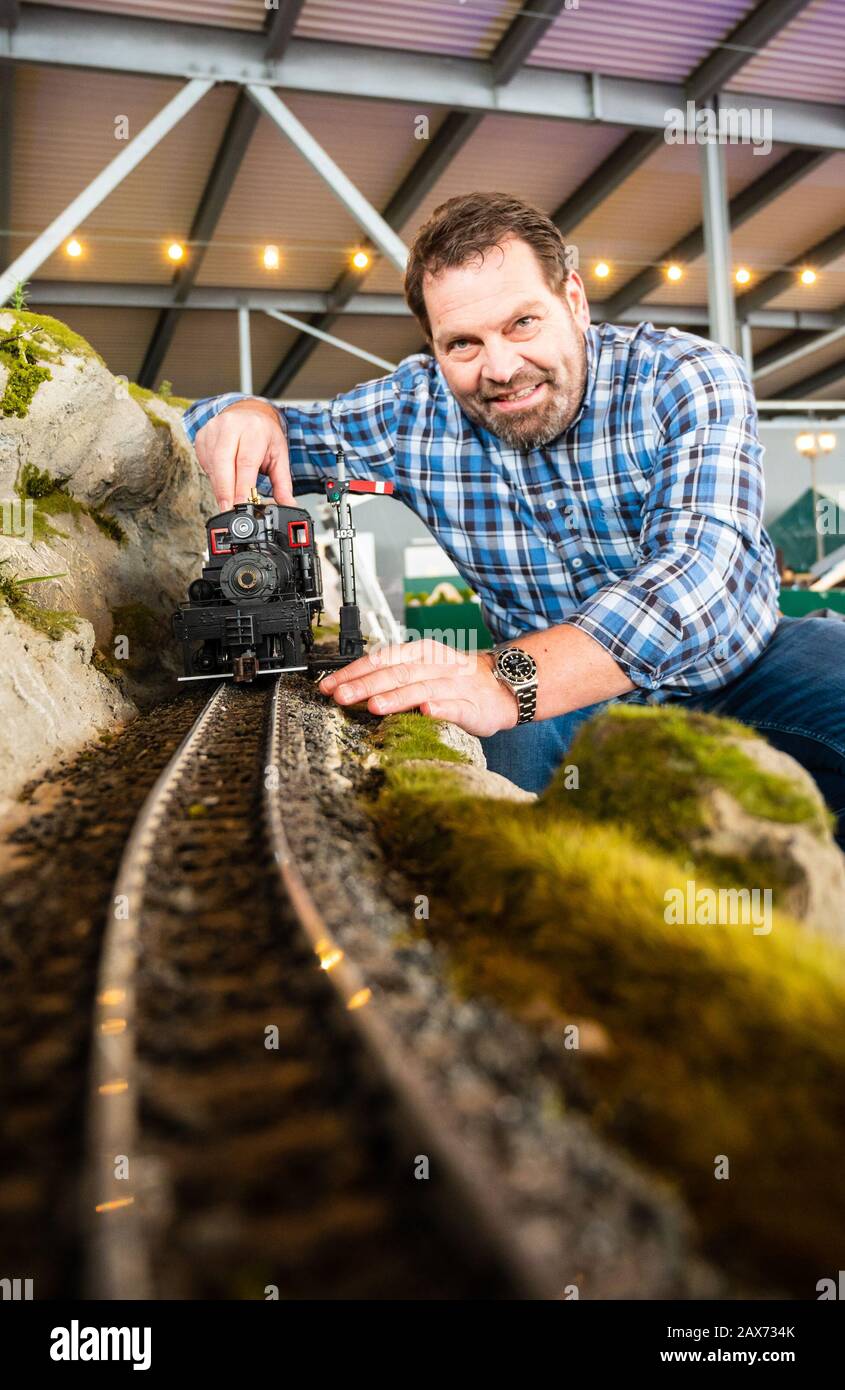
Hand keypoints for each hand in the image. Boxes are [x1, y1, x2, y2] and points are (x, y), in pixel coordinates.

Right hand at [192, 399, 293, 510]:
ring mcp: (214, 429)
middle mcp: (232, 426)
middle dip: (224, 491)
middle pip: (223, 463)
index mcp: (255, 430)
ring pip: (212, 465)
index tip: (240, 504)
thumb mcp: (279, 455)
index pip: (245, 462)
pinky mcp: (202, 435)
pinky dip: (212, 476)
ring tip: (228, 498)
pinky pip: (204, 462)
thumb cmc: (263, 434)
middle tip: (228, 509)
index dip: (241, 486)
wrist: (248, 412)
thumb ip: (282, 483)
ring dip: (219, 486)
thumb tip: (288, 505)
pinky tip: (222, 477)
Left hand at [318, 638, 518, 737]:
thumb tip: (350, 684)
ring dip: (398, 697)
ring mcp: (454, 685)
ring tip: (376, 706)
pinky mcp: (472, 707)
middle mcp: (435, 666)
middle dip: (366, 685)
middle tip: (342, 696)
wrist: (503, 686)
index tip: (330, 685)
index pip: (382, 659)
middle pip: (397, 673)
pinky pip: (456, 707)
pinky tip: (428, 712)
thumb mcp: (422, 668)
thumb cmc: (454, 679)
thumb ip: (392, 674)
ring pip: (423, 688)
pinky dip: (441, 709)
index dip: (354, 672)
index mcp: (420, 653)